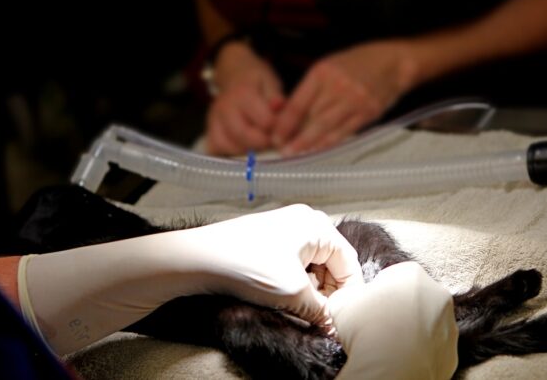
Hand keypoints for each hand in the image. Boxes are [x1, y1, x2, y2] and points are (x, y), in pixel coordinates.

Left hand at [18, 205, 362, 353]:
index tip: (344, 316)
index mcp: (316, 224)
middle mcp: (302, 221)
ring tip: (301, 309)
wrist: (197, 258)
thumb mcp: (292, 292)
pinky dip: (293, 282)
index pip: (348, 261)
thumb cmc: (244, 263)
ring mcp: (283, 229)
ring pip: (310, 265)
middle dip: (328, 291)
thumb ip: (322, 310)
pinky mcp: (266, 240)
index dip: (349, 292)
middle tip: (322, 316)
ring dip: (310, 289)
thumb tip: (334, 325)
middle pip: (330, 262)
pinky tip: (284, 298)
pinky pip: (292, 263)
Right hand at [206, 42, 284, 155]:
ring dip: (246, 150)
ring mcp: (214, 119)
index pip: (264, 121)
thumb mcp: (270, 83)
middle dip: (262, 143)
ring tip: (258, 144)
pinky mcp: (209, 129)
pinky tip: (242, 148)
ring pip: (227, 145)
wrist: (235, 76)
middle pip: (243, 135)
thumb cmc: (258, 83)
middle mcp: (225, 106)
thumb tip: (279, 105)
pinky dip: (229, 153)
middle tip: (271, 141)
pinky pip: (215, 148)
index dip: (277, 129)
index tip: (283, 129)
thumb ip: (276, 97)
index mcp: (243, 93)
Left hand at [272, 41, 418, 155]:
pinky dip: (329, 143)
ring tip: (294, 154)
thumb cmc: (357, 65)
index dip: (284, 122)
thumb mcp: (329, 68)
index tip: (274, 136)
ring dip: (308, 143)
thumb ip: (311, 90)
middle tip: (280, 150)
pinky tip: (317, 151)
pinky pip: (344, 131)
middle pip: (310, 116)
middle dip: (293, 136)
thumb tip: (289, 117)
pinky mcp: (368, 112)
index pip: (297, 102)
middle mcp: (337, 86)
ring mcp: (354, 100)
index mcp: (322, 72)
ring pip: (325, 126)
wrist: (393, 62)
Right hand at [328, 262, 457, 379]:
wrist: (390, 369)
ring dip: (412, 330)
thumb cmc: (367, 328)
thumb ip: (350, 294)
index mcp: (412, 274)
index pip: (393, 275)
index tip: (368, 304)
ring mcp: (449, 325)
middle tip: (378, 324)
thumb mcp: (342, 301)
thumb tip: (352, 299)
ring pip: (428, 323)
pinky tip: (402, 357)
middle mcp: (438, 294)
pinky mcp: (452, 353)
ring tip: (389, 344)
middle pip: (415, 297)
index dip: (378, 290)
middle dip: (399, 308)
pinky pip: (433, 348)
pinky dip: (421, 351)